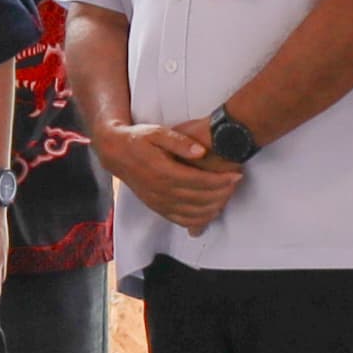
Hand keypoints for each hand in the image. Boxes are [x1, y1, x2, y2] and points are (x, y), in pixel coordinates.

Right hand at [97, 121, 241, 235]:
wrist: (116, 152)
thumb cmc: (139, 139)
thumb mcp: (157, 132)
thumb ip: (180, 141)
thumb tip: (201, 151)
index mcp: (163, 171)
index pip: (199, 181)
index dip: (220, 180)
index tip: (236, 175)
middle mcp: (160, 190)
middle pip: (199, 198)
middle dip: (222, 193)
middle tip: (236, 184)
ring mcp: (158, 201)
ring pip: (192, 213)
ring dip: (214, 207)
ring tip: (228, 196)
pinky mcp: (156, 207)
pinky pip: (180, 220)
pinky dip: (198, 221)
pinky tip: (210, 213)